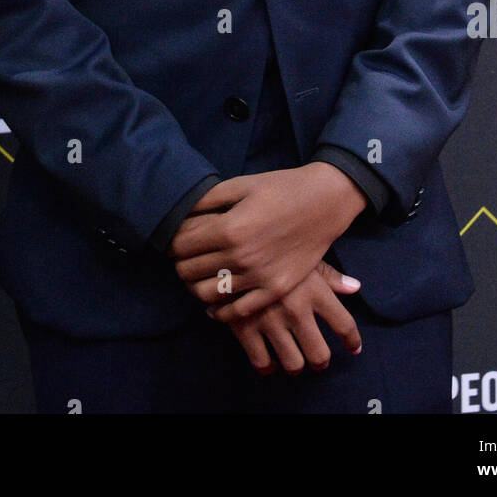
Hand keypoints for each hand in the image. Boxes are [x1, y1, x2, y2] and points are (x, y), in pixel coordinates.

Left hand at [168, 163, 367, 317]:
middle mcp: (241, 257)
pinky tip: (217, 300)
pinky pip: (236, 312)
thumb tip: (180, 212)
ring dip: (196, 286)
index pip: (180, 246)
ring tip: (200, 276)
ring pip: (207, 295)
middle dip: (180, 264)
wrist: (324, 202)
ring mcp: (258, 277)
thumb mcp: (242, 184)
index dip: (172, 243)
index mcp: (229, 228)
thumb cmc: (281, 188)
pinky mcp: (274, 290)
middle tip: (186, 257)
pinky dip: (220, 310)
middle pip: (189, 272)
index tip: (175, 240)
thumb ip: (207, 199)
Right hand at [223, 258, 362, 374]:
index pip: (344, 325)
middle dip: (321, 360)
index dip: (352, 341)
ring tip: (295, 361)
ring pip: (293, 363)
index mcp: (314, 290)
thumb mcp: (302, 254)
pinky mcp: (245, 328)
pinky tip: (270, 361)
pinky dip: (268, 366)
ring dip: (296, 365)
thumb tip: (355, 287)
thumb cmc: (271, 246)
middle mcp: (295, 309)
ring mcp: (270, 321)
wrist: (227, 242)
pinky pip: (262, 362)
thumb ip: (329, 275)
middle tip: (319, 359)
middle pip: (319, 354)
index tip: (354, 348)